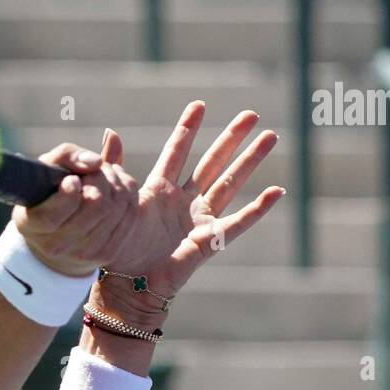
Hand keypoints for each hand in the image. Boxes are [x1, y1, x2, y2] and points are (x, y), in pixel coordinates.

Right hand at [14, 144, 142, 276]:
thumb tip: (95, 162)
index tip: (73, 179)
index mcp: (33, 225)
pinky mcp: (107, 253)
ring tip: (105, 174)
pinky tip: (117, 186)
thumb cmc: (50, 192)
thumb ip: (67, 156)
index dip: (68, 193)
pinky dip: (128, 193)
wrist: (57, 234)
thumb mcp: (47, 169)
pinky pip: (130, 215)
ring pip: (115, 207)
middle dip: (99, 176)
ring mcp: (83, 253)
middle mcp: (57, 245)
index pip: (52, 214)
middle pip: (95, 203)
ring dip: (115, 181)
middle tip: (94, 169)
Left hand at [95, 101, 283, 320]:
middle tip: (251, 114)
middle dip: (232, 138)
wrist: (127, 284)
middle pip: (213, 162)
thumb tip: (111, 130)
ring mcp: (199, 219)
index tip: (199, 105)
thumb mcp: (115, 201)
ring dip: (251, 161)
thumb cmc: (116, 248)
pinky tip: (277, 191)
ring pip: (230, 183)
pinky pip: (239, 222)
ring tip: (270, 137)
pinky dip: (258, 208)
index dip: (188, 129)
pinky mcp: (210, 240)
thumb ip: (114, 166)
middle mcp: (184, 201)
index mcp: (158, 191)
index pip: (176, 152)